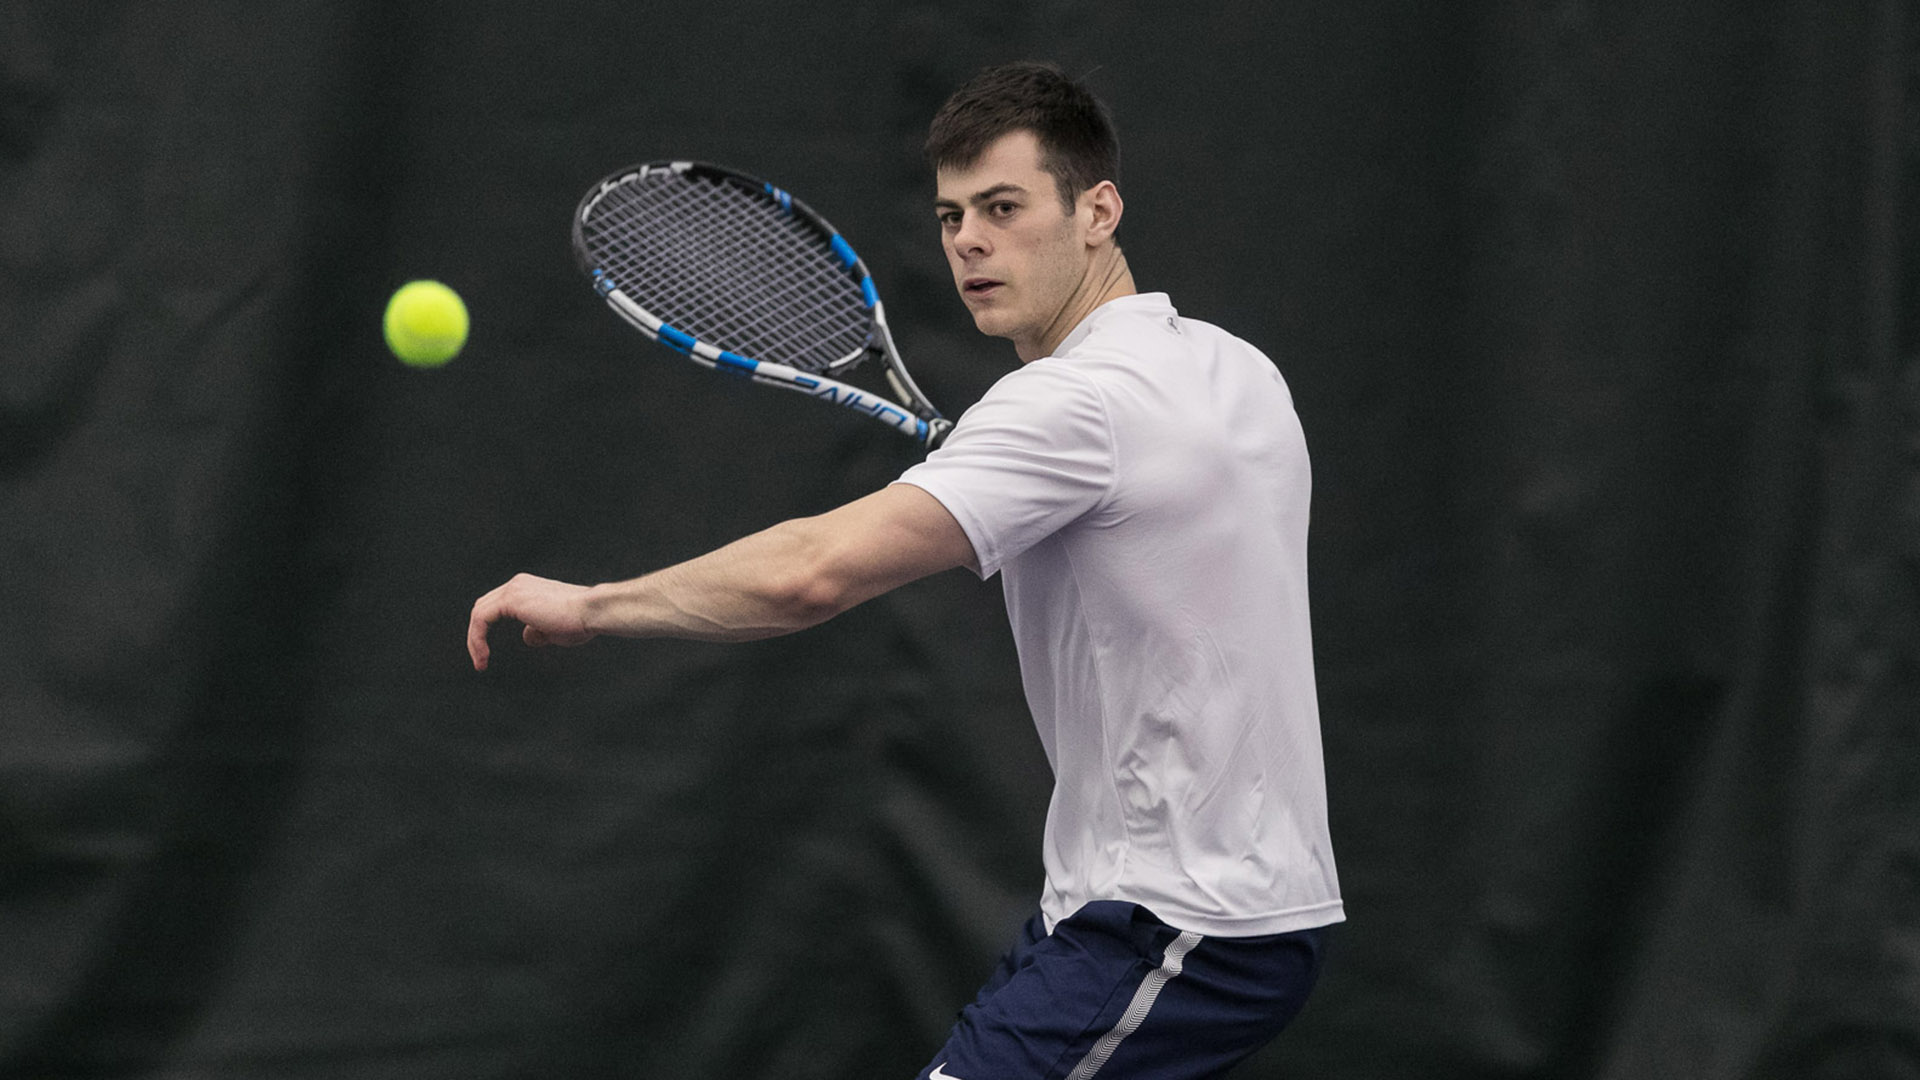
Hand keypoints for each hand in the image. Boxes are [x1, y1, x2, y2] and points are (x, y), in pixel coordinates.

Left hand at [467, 573, 595, 670]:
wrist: (592, 611)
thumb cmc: (582, 621)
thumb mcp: (554, 630)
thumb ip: (537, 631)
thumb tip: (527, 637)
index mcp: (527, 587)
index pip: (497, 605)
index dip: (487, 629)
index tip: (489, 653)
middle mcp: (518, 584)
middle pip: (483, 607)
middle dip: (477, 634)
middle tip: (480, 660)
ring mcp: (514, 589)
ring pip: (479, 613)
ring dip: (474, 640)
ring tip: (480, 663)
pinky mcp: (511, 600)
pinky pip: (481, 619)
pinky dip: (477, 638)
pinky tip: (483, 657)